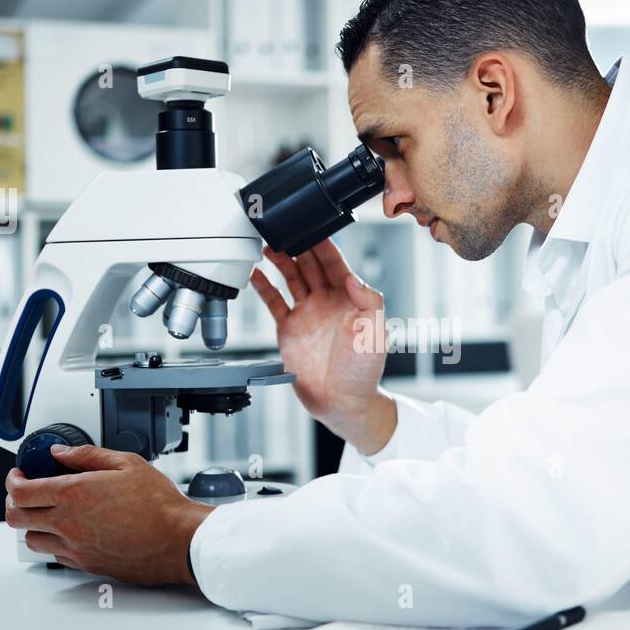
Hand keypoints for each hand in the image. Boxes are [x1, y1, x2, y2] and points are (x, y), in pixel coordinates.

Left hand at [4, 445, 211, 585]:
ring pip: (32, 540)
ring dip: (34, 524)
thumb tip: (61, 453)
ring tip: (49, 513)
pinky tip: (71, 531)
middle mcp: (68, 524)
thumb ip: (87, 455)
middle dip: (16, 502)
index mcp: (74, 495)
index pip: (20, 492)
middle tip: (28, 493)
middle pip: (16, 518)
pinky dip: (55, 542)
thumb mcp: (126, 463)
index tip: (20, 475)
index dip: (13, 480)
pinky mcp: (87, 565)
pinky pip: (56, 555)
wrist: (178, 540)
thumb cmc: (159, 505)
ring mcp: (75, 548)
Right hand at [251, 239, 395, 454]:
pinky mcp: (289, 327)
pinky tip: (254, 272)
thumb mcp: (375, 333)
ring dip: (280, 259)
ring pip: (291, 276)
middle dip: (298, 245)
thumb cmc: (364, 371)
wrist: (342, 403)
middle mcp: (327, 300)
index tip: (310, 226)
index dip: (322, 244)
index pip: (335, 262)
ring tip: (266, 243)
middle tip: (284, 228)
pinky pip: (274, 300)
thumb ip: (369, 301)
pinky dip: (263, 286)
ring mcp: (307, 312)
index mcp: (350, 297)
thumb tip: (354, 276)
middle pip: (310, 263)